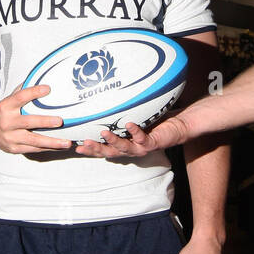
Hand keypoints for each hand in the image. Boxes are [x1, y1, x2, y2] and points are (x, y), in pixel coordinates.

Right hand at [0, 85, 71, 154]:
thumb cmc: (5, 112)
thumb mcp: (10, 99)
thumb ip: (23, 91)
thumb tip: (42, 80)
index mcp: (5, 106)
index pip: (20, 97)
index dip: (33, 92)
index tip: (47, 89)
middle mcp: (6, 122)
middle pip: (27, 121)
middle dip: (45, 122)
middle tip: (60, 121)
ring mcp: (10, 137)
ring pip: (33, 140)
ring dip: (51, 142)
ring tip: (66, 142)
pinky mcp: (14, 148)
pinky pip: (33, 149)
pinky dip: (48, 148)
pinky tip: (59, 146)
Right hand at [74, 114, 189, 158]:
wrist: (177, 127)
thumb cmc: (153, 122)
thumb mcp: (133, 118)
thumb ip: (120, 115)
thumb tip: (102, 101)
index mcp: (124, 145)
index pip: (104, 150)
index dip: (90, 150)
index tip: (76, 146)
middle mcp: (131, 149)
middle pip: (110, 152)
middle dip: (96, 149)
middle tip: (84, 143)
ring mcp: (141, 147)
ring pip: (125, 148)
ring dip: (113, 141)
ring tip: (103, 134)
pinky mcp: (153, 143)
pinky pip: (142, 139)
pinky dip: (135, 132)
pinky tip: (129, 124)